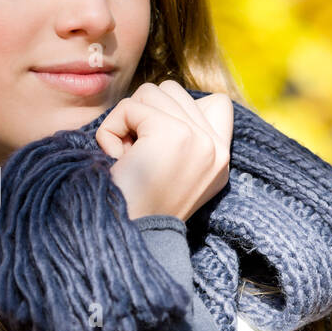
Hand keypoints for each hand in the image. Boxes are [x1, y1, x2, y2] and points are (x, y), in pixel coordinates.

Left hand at [94, 80, 233, 221]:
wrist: (125, 238)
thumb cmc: (132, 206)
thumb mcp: (170, 173)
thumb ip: (181, 137)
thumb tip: (162, 97)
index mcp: (221, 160)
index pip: (218, 103)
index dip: (177, 110)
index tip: (156, 143)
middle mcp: (217, 149)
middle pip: (172, 92)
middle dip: (144, 115)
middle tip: (135, 156)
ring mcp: (199, 139)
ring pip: (151, 92)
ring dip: (126, 121)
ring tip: (126, 157)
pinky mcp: (173, 133)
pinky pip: (130, 106)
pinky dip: (110, 130)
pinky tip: (117, 160)